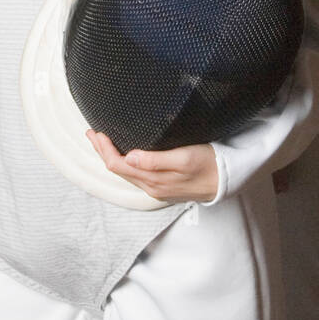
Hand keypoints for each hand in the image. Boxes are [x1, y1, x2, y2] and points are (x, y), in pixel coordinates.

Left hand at [87, 130, 218, 202]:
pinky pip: (135, 174)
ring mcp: (156, 187)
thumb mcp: (184, 158)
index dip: (104, 149)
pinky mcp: (162, 185)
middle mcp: (151, 186)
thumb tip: (130, 157)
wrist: (226, 180)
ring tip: (102, 141)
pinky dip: (124, 162)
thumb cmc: (208, 164)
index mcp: (153, 179)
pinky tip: (124, 153)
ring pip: (125, 172)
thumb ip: (156, 160)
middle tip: (91, 132)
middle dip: (102, 151)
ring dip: (111, 156)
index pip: (117, 164)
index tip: (96, 132)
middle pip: (117, 169)